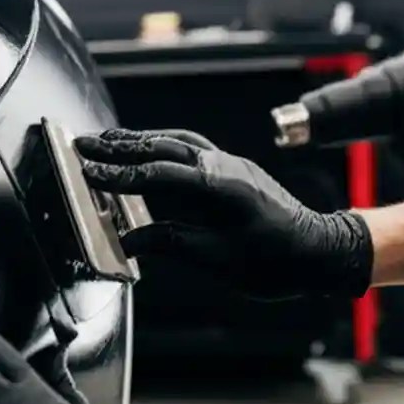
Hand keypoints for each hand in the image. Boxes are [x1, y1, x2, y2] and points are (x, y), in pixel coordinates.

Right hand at [75, 128, 373, 298]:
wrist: (322, 252)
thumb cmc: (277, 263)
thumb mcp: (220, 261)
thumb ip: (172, 243)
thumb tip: (130, 239)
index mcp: (220, 189)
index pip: (157, 174)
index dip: (118, 174)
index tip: (87, 172)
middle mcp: (225, 167)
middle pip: (162, 147)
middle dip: (118, 146)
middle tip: (82, 144)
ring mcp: (231, 164)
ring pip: (177, 140)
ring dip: (139, 140)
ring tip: (106, 141)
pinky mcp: (235, 169)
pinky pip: (192, 146)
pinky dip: (163, 144)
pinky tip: (148, 149)